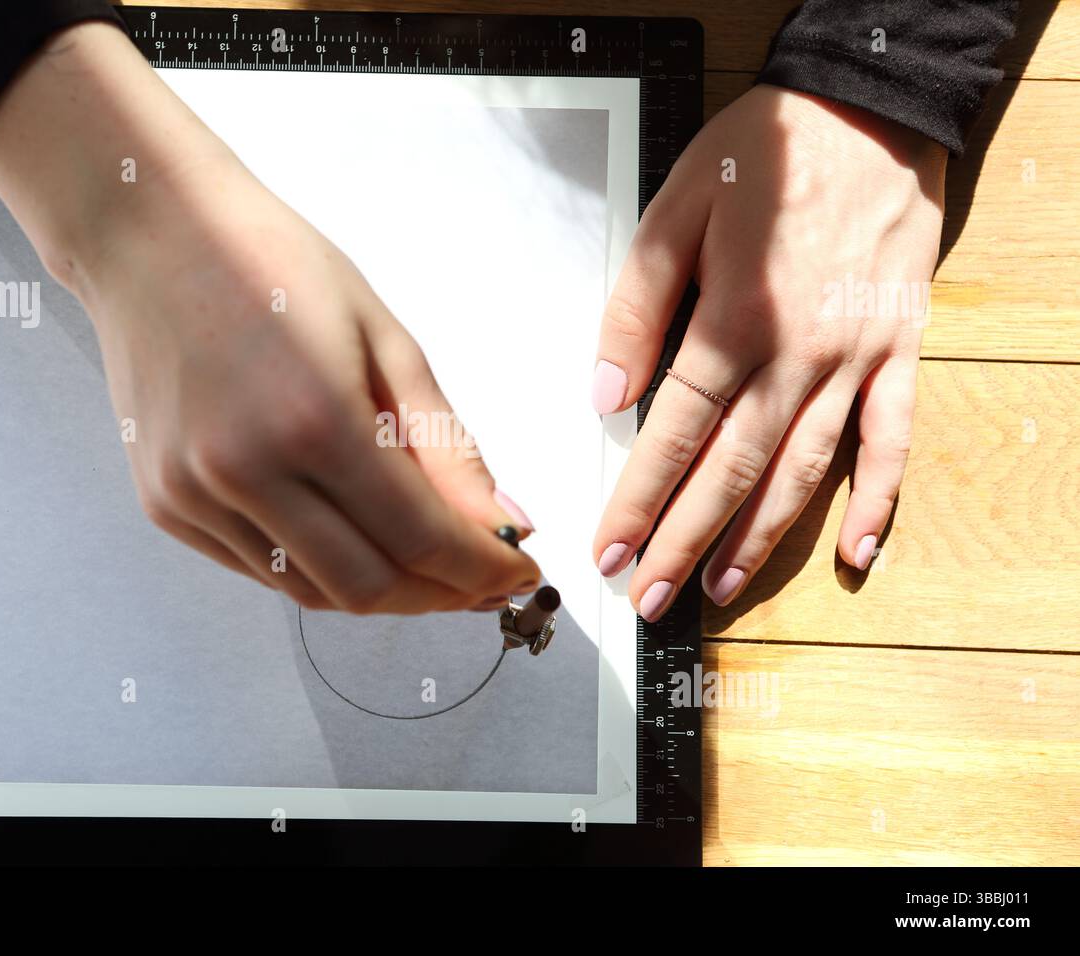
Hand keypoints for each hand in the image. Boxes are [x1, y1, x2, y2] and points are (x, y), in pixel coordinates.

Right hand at [0, 22, 540, 613]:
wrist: (150, 233)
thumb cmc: (275, 265)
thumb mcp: (385, 339)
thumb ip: (447, 446)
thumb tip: (507, 525)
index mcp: (315, 421)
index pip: (421, 538)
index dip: (482, 569)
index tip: (521, 569)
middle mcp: (245, 472)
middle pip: (367, 587)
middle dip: (440, 595)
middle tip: (482, 578)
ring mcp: (195, 495)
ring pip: (312, 592)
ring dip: (382, 590)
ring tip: (426, 561)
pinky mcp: (165, 505)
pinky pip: (260, 569)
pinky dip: (319, 569)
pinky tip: (352, 536)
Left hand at [591, 85, 946, 619]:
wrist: (867, 111)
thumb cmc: (766, 152)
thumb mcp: (676, 211)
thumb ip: (636, 309)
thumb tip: (605, 397)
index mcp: (734, 321)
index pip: (672, 435)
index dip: (637, 502)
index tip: (609, 551)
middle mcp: (797, 355)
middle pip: (731, 471)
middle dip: (682, 541)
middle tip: (649, 598)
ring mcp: (854, 359)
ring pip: (802, 470)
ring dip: (760, 538)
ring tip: (718, 587)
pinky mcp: (898, 351)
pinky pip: (893, 439)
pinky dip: (878, 499)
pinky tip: (859, 554)